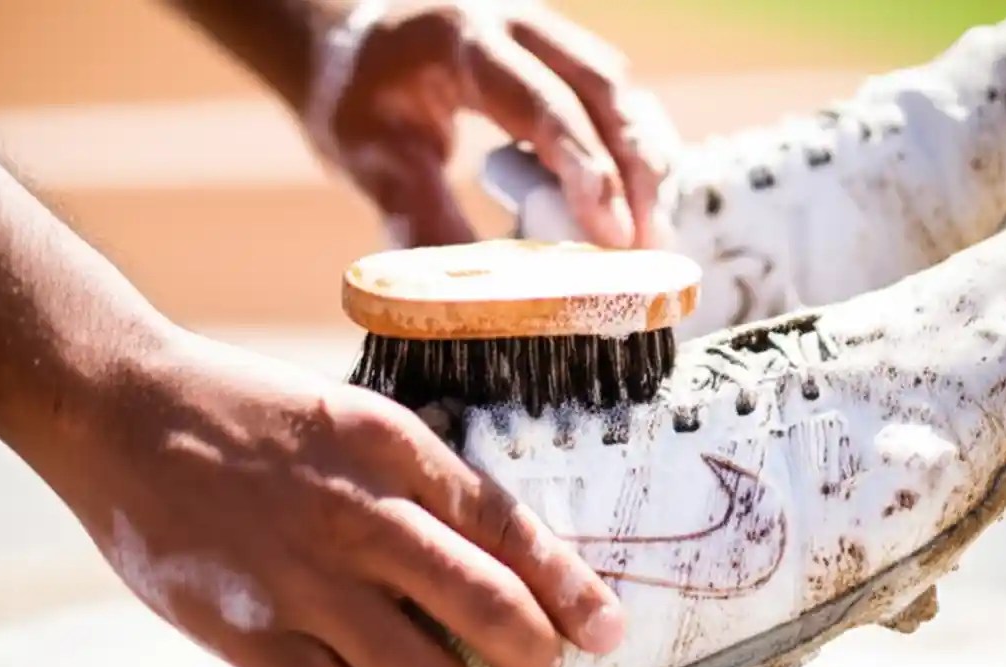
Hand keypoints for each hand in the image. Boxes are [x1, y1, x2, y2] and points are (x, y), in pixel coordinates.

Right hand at [57, 329, 624, 666]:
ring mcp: (305, 578)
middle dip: (533, 655)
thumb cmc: (250, 416)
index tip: (605, 627)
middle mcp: (364, 513)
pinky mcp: (248, 630)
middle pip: (488, 607)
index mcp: (398, 451)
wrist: (126, 410)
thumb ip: (421, 483)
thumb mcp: (354, 419)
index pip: (511, 530)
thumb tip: (490, 558)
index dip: (572, 588)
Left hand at [313, 0, 668, 248]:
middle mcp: (517, 24)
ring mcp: (546, 36)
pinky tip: (642, 202)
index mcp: (465, 42)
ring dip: (645, 163)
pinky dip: (634, 150)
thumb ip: (419, 219)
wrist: (350, 45)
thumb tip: (468, 300)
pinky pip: (615, 100)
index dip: (588, 172)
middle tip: (652, 247)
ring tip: (656, 235)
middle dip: (635, 172)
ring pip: (620, 93)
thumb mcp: (373, 160)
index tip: (614, 239)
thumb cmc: (357, 100)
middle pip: (603, 92)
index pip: (544, 107)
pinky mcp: (561, 60)